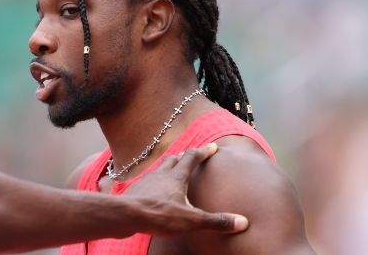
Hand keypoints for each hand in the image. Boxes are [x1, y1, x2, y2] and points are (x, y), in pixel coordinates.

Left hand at [120, 143, 248, 234]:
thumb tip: (242, 222)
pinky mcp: (135, 190)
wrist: (125, 215)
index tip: (212, 146)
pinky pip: (147, 181)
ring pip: (158, 169)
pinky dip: (154, 181)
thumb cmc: (158, 214)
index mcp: (176, 177)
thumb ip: (216, 221)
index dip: (203, 151)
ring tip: (172, 170)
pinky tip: (154, 189)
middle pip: (173, 160)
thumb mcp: (192, 220)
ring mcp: (146, 181)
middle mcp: (161, 174)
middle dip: (183, 157)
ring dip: (167, 167)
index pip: (192, 158)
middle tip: (189, 155)